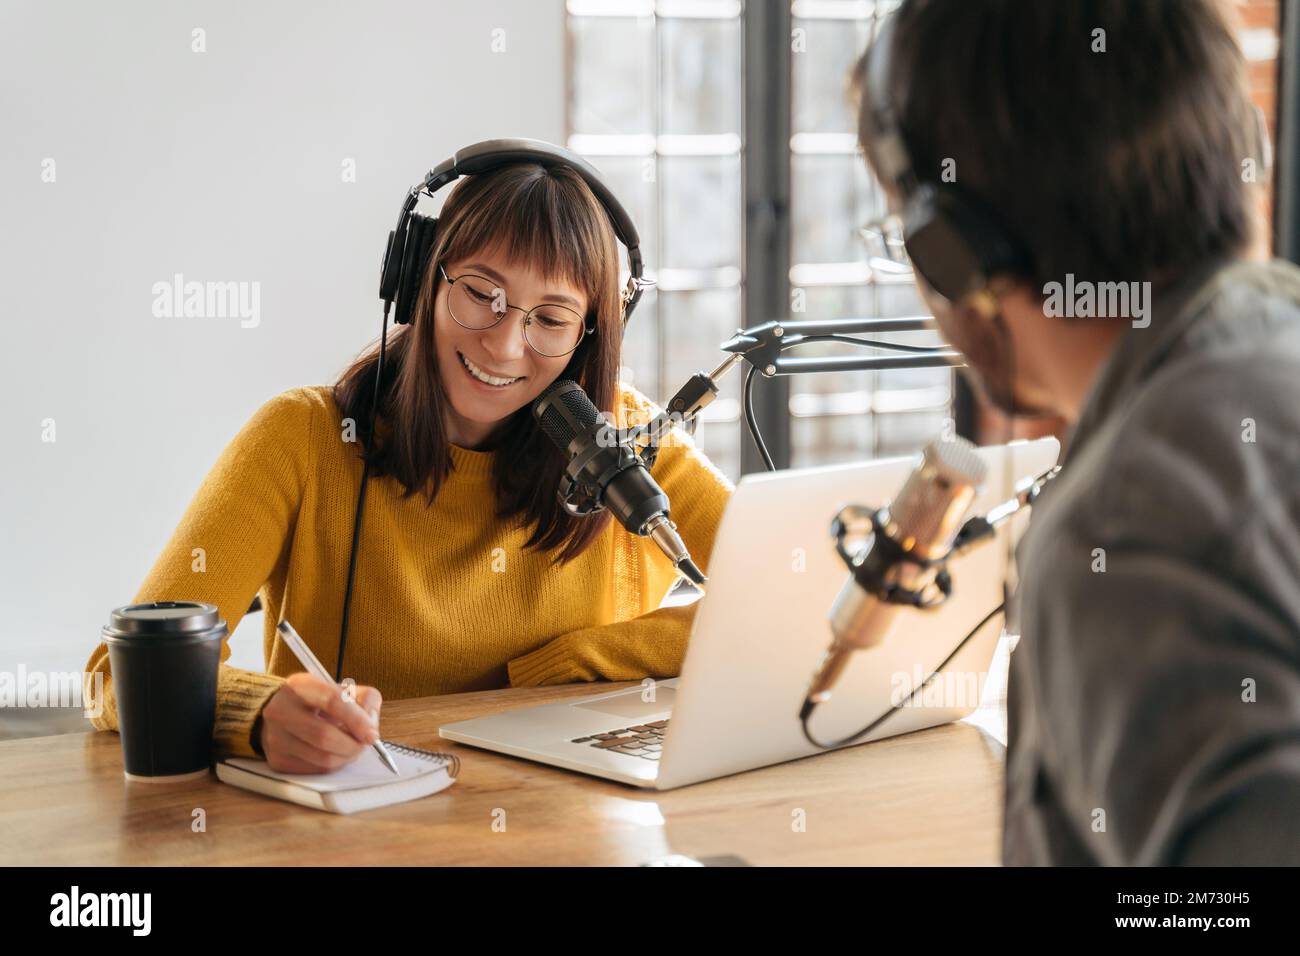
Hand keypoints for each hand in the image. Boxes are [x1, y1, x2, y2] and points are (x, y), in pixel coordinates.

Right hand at [256, 673, 382, 772]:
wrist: (280, 712)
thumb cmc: (318, 702)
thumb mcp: (342, 688)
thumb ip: (366, 699)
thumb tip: (371, 724)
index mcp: (300, 686)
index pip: (332, 701)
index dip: (357, 720)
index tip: (372, 735)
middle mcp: (281, 710)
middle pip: (325, 736)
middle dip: (353, 745)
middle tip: (364, 745)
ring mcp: (275, 737)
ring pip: (322, 758)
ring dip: (346, 757)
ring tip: (351, 748)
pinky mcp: (277, 760)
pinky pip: (314, 770)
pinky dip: (332, 765)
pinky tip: (334, 754)